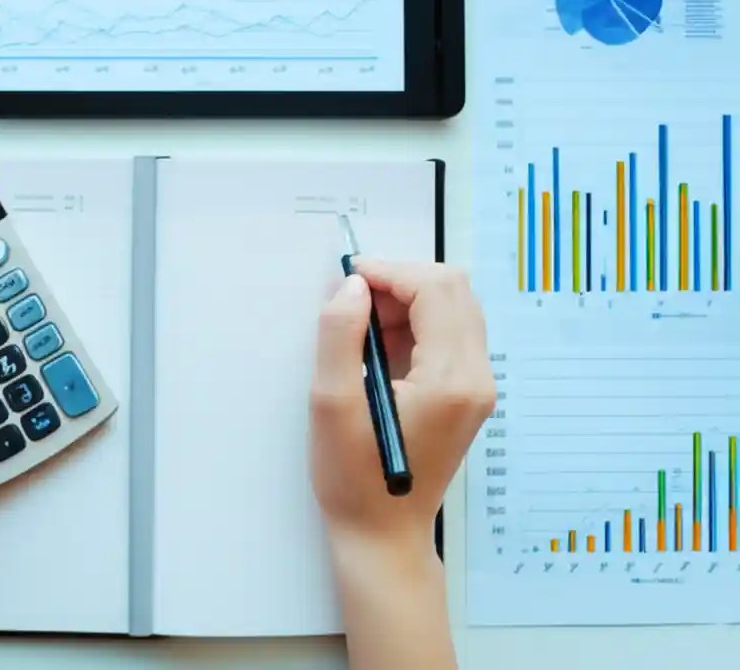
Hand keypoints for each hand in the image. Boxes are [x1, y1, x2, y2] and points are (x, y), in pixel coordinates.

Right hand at [310, 259, 494, 551]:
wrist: (383, 536)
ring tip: (359, 328)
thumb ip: (340, 337)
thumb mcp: (331, 405)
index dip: (389, 272)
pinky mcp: (466, 396)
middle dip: (400, 281)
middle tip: (352, 299)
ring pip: (453, 310)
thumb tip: (352, 287)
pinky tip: (376, 349)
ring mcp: (477, 388)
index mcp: (451, 379)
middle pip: (453, 291)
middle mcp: (476, 378)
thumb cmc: (354, 481)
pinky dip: (414, 325)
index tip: (347, 277)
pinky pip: (448, 336)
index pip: (435, 290)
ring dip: (406, 302)